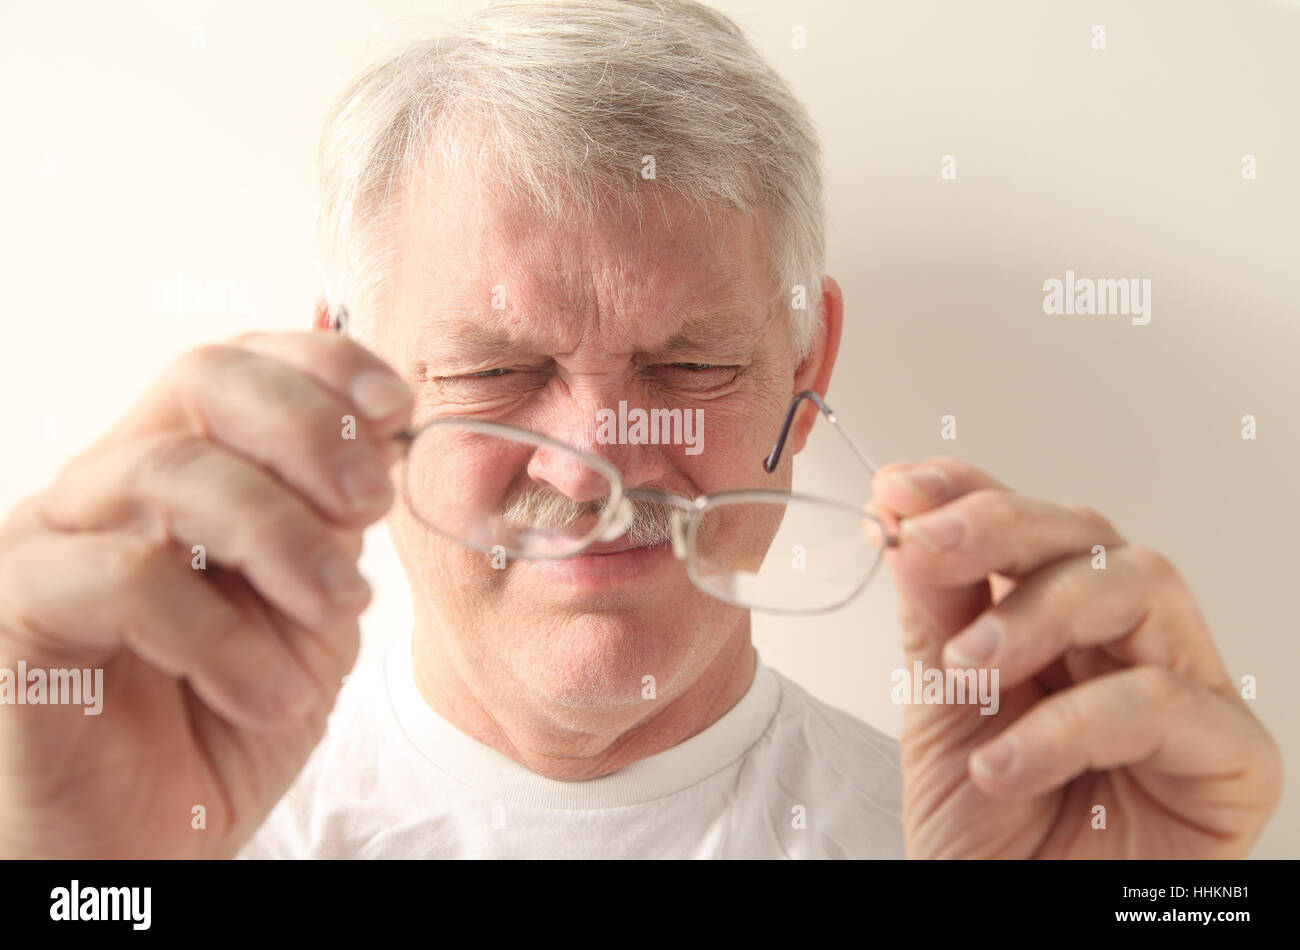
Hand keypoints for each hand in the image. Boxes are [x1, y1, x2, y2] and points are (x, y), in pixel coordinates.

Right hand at [0, 331, 410, 856]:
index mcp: (190, 472)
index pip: (245, 366)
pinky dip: (221, 636)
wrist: (151, 843)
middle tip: (371, 500)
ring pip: (166, 472)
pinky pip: (123, 580)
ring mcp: (57, 538)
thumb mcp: (312, 615)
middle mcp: (115, 485)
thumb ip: (334, 529)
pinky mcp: (17, 607)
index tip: (396, 406)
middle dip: (307, 427)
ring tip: (338, 609)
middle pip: (201, 379)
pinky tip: (267, 692)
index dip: (324, 365)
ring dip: (280, 537)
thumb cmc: (227, 721)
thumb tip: (375, 448)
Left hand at [872, 458, 1282, 857]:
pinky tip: (1006, 763)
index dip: (972, 489)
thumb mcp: (940, 707)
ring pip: (1141, 584)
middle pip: (1091, 538)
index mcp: (1057, 626)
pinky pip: (1165, 699)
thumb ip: (935, 613)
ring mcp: (1186, 692)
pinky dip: (1072, 723)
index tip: (900, 485)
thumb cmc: (984, 836)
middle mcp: (1128, 645)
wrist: (1007, 926)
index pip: (1032, 528)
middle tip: (923, 544)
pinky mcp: (1230, 758)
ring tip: (967, 667)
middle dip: (1000, 528)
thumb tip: (905, 514)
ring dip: (1038, 612)